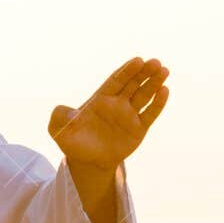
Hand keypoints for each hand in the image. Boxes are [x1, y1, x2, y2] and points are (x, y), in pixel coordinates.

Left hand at [48, 57, 169, 171]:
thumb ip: (59, 117)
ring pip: (144, 95)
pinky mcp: (139, 128)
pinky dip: (158, 103)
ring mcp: (129, 115)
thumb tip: (59, 109)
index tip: (138, 60)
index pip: (116, 80)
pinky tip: (165, 91)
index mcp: (101, 99)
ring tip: (164, 71)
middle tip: (155, 62)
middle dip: (144, 72)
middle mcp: (117, 103)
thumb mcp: (59, 130)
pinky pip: (150, 114)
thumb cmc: (74, 142)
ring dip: (154, 83)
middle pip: (133, 83)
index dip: (127, 70)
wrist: (88, 162)